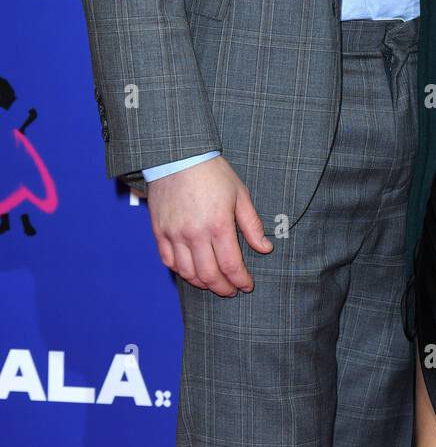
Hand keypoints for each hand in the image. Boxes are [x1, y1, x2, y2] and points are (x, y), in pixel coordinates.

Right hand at [147, 156, 272, 295]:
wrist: (179, 156)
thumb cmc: (213, 173)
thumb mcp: (240, 194)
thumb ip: (252, 225)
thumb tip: (265, 249)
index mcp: (218, 225)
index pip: (231, 265)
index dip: (241, 281)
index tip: (247, 285)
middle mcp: (195, 234)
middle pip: (209, 275)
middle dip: (223, 288)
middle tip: (232, 290)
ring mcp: (174, 234)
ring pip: (188, 273)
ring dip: (202, 283)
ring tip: (213, 283)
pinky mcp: (160, 231)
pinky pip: (168, 261)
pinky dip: (181, 271)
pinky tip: (191, 271)